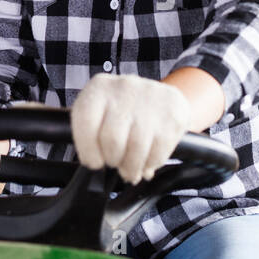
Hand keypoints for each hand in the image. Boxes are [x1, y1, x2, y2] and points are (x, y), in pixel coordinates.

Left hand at [70, 73, 191, 183]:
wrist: (160, 100)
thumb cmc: (123, 112)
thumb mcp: (100, 115)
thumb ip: (92, 137)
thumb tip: (96, 164)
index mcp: (99, 89)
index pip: (86, 122)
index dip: (88, 150)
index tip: (94, 162)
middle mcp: (125, 89)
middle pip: (112, 139)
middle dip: (113, 160)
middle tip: (116, 163)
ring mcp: (151, 100)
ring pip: (136, 149)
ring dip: (132, 167)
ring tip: (131, 169)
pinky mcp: (172, 115)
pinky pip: (158, 152)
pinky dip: (151, 163)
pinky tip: (148, 159)